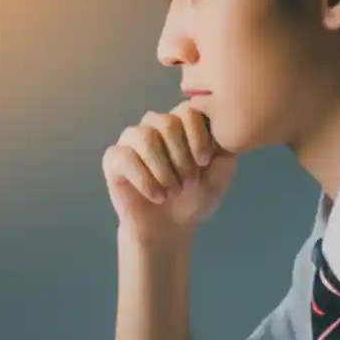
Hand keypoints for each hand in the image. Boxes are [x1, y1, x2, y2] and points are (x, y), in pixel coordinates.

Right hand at [102, 101, 238, 245]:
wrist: (170, 229)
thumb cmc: (195, 198)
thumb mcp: (221, 172)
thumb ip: (226, 146)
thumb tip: (222, 127)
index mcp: (180, 123)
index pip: (188, 109)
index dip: (198, 135)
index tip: (205, 162)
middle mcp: (154, 126)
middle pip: (167, 122)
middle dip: (181, 156)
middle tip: (189, 182)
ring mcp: (131, 140)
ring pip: (145, 137)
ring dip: (164, 169)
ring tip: (173, 192)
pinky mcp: (113, 159)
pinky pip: (125, 157)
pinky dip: (145, 180)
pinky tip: (157, 197)